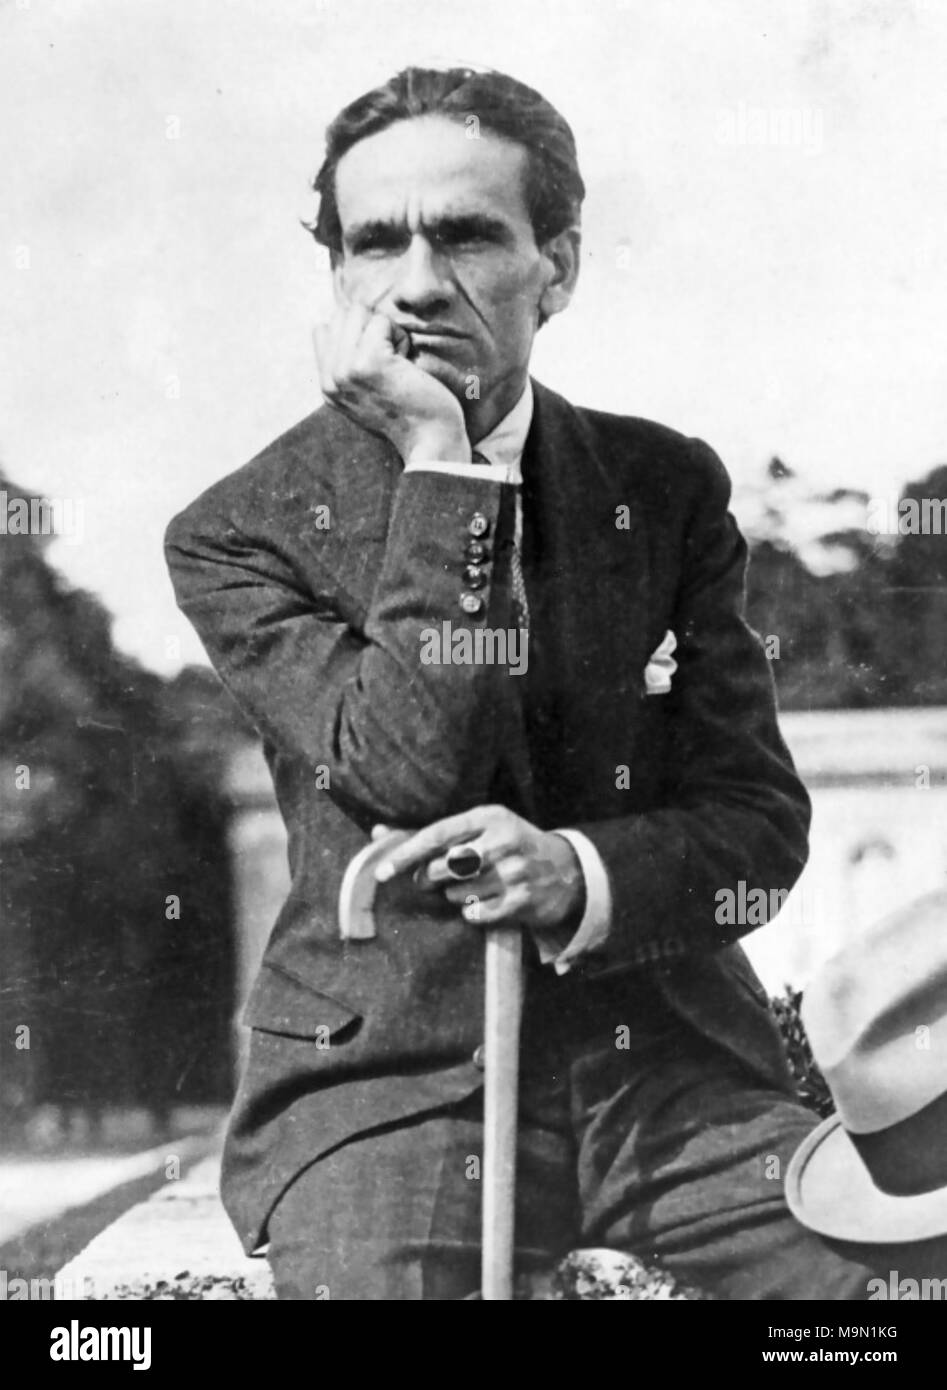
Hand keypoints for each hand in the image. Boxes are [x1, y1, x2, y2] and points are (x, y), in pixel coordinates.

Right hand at [313, 302, 469, 463]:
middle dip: (372, 328)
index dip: (356, 333)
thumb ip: (349, 363)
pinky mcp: (367, 362)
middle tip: (391, 362)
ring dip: (386, 331)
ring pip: (358, 312)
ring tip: (398, 363)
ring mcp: (345, 370)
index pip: (324, 329)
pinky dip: (400, 337)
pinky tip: (407, 365)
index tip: (378, 363)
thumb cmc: (410, 413)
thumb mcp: (367, 391)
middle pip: (341, 314)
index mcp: (327, 386)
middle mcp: (330, 379)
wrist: (430, 441)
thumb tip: (346, 318)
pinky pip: (382, 322)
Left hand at [373, 806, 585, 930]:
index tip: (382, 872)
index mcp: (490, 817)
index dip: (407, 853)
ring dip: (454, 896)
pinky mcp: (523, 900)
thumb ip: (433, 833)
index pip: (438, 834)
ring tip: (471, 888)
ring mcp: (515, 871)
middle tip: (432, 880)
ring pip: (457, 893)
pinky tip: (483, 904)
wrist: (567, 871)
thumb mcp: (481, 828)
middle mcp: (504, 840)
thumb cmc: (510, 845)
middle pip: (444, 866)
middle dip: (430, 878)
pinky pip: (476, 914)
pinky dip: (472, 913)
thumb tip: (377, 832)